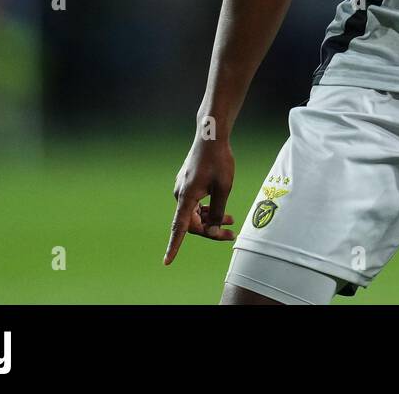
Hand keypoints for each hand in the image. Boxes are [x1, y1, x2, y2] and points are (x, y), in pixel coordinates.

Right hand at [164, 136, 236, 264]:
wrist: (211, 137)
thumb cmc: (219, 160)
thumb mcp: (224, 187)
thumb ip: (217, 210)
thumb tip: (212, 229)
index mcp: (186, 197)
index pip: (179, 227)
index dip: (174, 246)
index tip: (167, 261)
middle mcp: (180, 194)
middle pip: (192, 222)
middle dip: (211, 230)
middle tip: (231, 234)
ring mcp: (183, 188)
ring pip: (194, 213)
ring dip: (211, 219)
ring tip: (231, 221)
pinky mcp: (187, 183)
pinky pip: (195, 203)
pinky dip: (207, 209)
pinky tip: (221, 209)